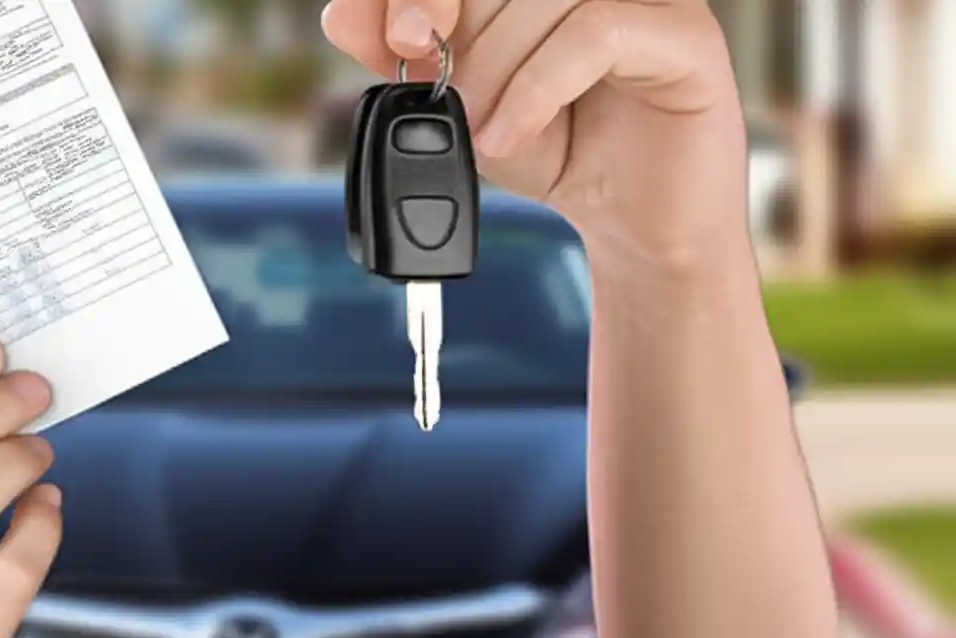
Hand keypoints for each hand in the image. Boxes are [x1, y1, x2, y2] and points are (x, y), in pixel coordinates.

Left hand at [322, 0, 748, 284]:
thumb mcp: (462, 106)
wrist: (633, 228)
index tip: (398, 39)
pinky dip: (533, 90)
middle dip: (456, 40)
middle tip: (446, 99)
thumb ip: (403, 58)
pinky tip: (508, 137)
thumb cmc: (559, 153)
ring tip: (484, 134)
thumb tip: (341, 12)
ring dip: (492, 74)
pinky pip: (594, 32)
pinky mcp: (683, 36)